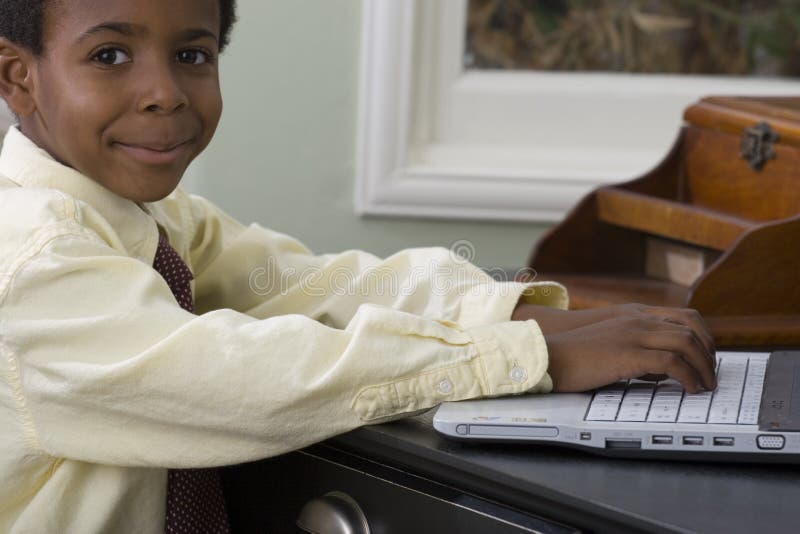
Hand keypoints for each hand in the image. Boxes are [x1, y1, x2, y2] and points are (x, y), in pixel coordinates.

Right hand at [544, 314, 716, 392]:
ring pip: (687, 343)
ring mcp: (633, 335)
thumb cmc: (576, 356)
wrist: (550, 357)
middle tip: (711, 376)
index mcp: (634, 316)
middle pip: (691, 330)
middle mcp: (637, 320)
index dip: (704, 338)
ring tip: (705, 385)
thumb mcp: (612, 346)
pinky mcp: (628, 354)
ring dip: (703, 367)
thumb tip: (662, 371)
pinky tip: (689, 389)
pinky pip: (671, 363)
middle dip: (709, 355)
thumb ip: (638, 351)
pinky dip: (688, 377)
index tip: (707, 359)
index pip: (685, 317)